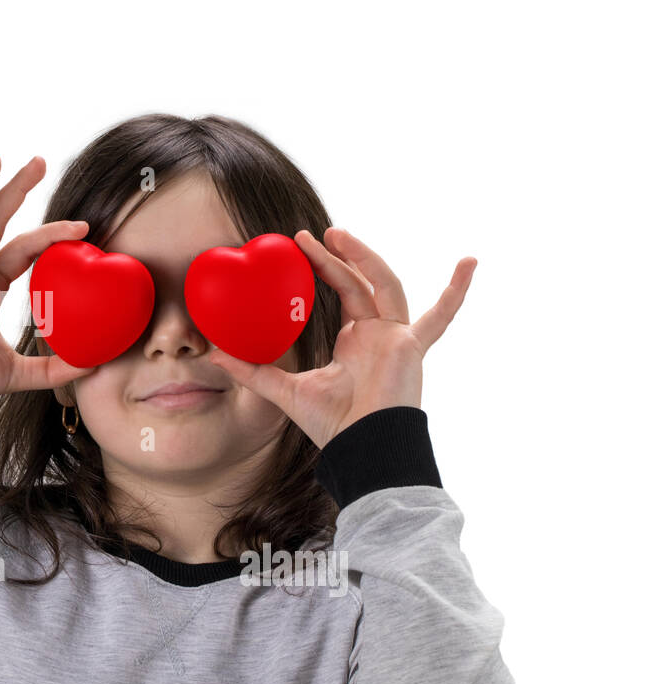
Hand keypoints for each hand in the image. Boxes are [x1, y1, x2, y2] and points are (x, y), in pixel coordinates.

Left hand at [207, 227, 477, 449]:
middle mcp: (378, 334)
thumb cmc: (331, 425)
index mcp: (355, 342)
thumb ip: (253, 371)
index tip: (299, 245)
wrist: (360, 448)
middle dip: (337, 255)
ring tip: (339, 234)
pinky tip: (470, 262)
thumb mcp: (284, 390)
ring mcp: (397, 338)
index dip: (323, 267)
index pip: (341, 292)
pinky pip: (440, 317)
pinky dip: (457, 292)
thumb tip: (213, 355)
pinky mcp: (411, 346)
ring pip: (385, 284)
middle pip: (359, 282)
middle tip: (307, 235)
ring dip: (366, 256)